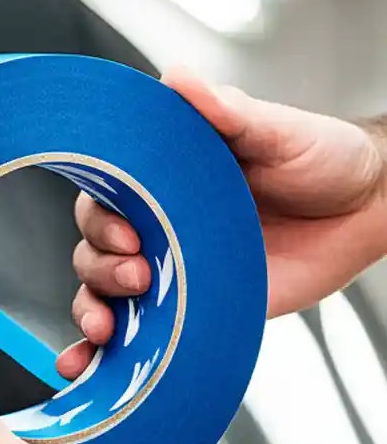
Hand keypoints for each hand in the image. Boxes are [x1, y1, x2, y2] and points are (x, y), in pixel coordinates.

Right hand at [58, 68, 386, 379]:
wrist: (365, 210)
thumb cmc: (321, 157)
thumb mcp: (275, 129)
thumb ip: (226, 111)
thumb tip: (178, 79)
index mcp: (161, 178)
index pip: (103, 196)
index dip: (101, 218)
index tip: (127, 233)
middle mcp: (156, 223)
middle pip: (91, 247)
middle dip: (101, 267)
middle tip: (140, 273)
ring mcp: (169, 270)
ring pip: (100, 291)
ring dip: (92, 309)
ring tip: (109, 325)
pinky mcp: (187, 311)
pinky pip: (132, 335)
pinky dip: (97, 353)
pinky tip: (84, 364)